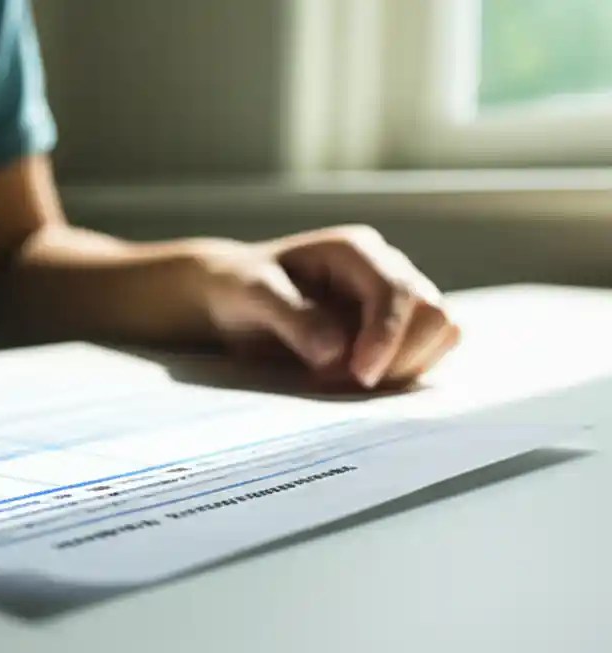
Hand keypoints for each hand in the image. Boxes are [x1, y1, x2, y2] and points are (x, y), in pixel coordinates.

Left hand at [197, 225, 459, 387]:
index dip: (386, 338)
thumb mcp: (253, 295)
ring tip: (346, 379)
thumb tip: (336, 351)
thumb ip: (293, 317)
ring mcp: (398, 296)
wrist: (233, 295)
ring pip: (440, 332)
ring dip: (403, 367)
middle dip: (397, 357)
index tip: (359, 376)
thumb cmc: (240, 288)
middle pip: (434, 313)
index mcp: (355, 251)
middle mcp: (387, 267)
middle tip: (344, 381)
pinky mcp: (398, 325)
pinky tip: (357, 378)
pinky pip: (429, 351)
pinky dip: (403, 372)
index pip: (398, 292)